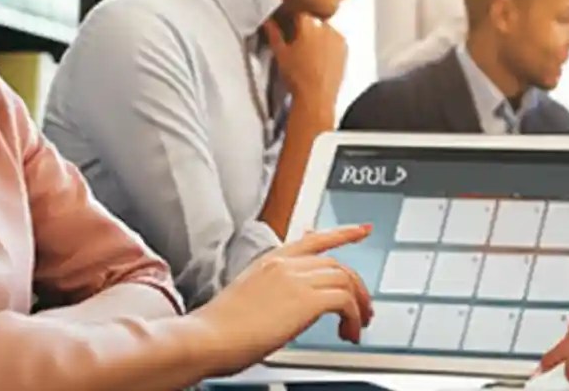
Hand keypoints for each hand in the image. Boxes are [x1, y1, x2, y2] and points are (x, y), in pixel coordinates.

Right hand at [192, 225, 372, 374]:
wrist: (205, 339)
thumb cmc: (217, 330)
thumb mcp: (247, 299)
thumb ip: (273, 294)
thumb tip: (291, 308)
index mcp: (270, 261)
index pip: (314, 239)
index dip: (343, 233)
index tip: (362, 230)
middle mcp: (285, 264)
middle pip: (337, 265)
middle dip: (356, 287)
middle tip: (363, 309)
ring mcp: (296, 279)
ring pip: (346, 280)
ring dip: (358, 305)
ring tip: (356, 327)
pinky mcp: (306, 299)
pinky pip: (346, 301)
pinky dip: (353, 317)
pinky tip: (348, 332)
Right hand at [264, 13, 347, 105]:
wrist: (316, 96)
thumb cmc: (298, 77)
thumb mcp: (280, 53)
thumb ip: (274, 34)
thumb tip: (268, 22)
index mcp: (309, 25)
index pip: (300, 14)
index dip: (293, 20)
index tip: (289, 27)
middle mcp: (326, 28)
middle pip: (314, 21)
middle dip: (307, 29)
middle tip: (298, 44)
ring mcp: (337, 39)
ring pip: (326, 31)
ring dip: (319, 37)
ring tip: (310, 54)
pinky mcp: (345, 50)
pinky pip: (335, 41)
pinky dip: (329, 46)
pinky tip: (320, 58)